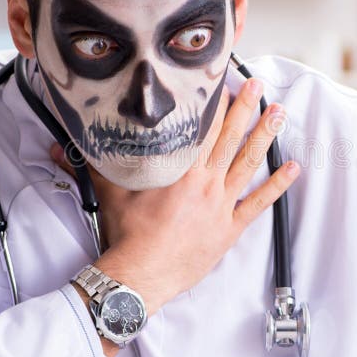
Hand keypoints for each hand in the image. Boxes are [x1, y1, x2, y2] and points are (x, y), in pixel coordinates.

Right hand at [52, 78, 299, 315]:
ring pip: (248, 162)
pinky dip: (276, 186)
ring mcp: (221, 205)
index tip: (223, 81)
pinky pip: (258, 204)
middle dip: (245, 108)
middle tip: (257, 85)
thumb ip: (95, 163)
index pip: (202, 127)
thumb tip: (64, 145)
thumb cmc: (126, 234)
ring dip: (265, 136)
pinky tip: (293, 169)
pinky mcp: (229, 228)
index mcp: (180, 169)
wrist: (140, 275)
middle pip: (230, 137)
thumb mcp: (109, 192)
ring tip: (279, 113)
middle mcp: (205, 182)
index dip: (215, 103)